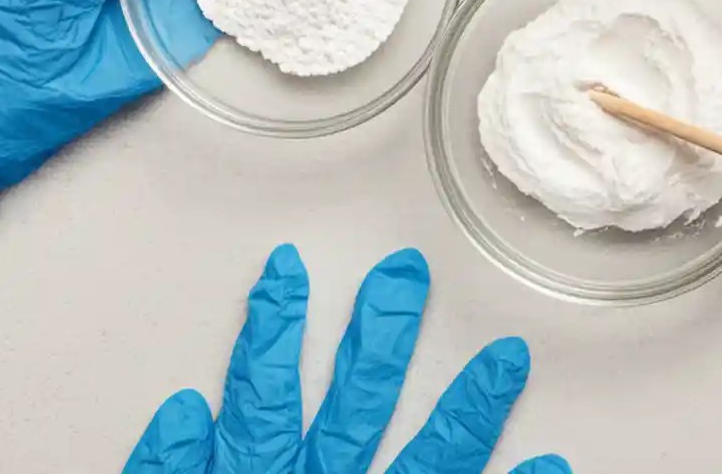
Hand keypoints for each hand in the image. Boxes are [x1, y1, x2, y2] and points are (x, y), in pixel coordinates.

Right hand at [124, 246, 569, 473]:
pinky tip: (553, 463)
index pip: (263, 392)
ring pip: (426, 456)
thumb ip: (168, 473)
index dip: (273, 327)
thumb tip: (185, 408)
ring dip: (468, 404)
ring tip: (509, 358)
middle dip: (382, 337)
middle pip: (356, 403)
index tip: (289, 268)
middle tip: (408, 275)